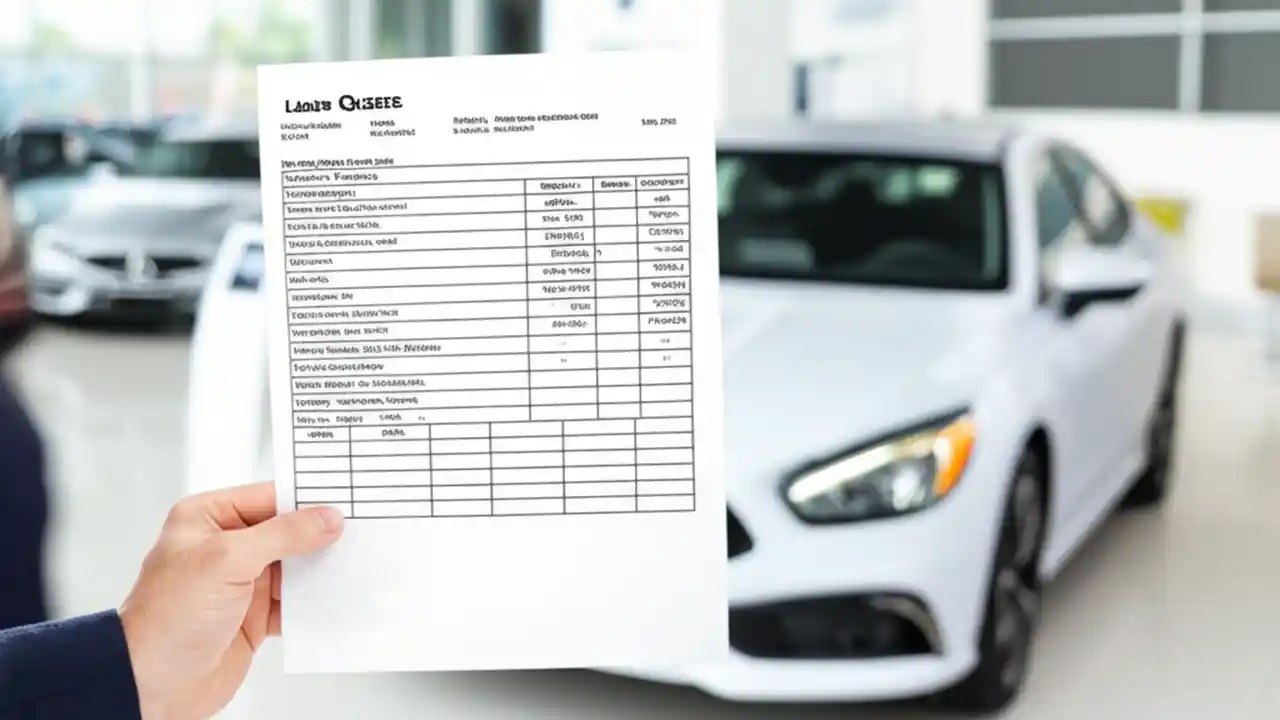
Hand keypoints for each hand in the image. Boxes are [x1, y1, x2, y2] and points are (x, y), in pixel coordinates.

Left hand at [119, 482, 343, 719]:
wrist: (150, 684)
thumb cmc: (166, 619)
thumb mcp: (226, 561)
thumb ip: (282, 535)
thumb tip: (326, 519)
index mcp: (208, 519)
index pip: (269, 497)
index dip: (307, 499)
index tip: (346, 501)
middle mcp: (225, 547)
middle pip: (287, 530)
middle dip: (320, 534)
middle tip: (361, 530)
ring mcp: (241, 582)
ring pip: (295, 566)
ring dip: (320, 568)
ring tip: (357, 562)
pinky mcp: (253, 616)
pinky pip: (294, 601)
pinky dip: (314, 601)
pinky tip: (336, 598)